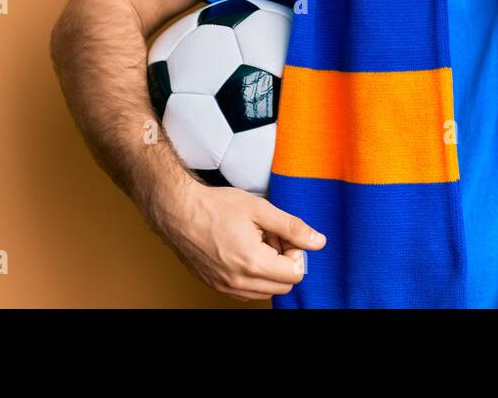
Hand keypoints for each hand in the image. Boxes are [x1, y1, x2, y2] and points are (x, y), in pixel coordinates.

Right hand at [147, 177, 326, 302]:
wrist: (179, 211)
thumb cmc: (215, 207)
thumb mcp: (261, 209)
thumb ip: (293, 227)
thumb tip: (318, 241)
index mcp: (253, 263)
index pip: (296, 274)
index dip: (296, 252)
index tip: (283, 235)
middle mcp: (239, 281)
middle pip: (283, 285)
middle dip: (284, 262)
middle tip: (271, 237)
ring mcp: (225, 286)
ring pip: (265, 290)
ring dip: (269, 270)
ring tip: (256, 243)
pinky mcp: (216, 285)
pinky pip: (246, 291)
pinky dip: (253, 275)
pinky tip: (243, 251)